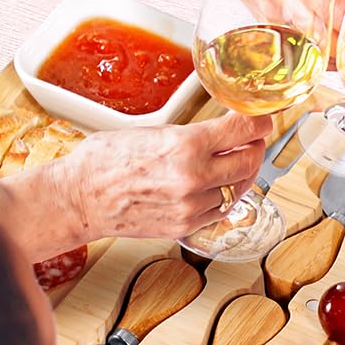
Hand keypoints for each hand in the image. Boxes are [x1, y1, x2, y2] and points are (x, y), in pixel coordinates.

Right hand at [63, 115, 273, 241]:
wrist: (80, 198)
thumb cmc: (106, 160)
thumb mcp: (155, 132)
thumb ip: (195, 134)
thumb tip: (226, 130)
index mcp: (185, 146)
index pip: (244, 129)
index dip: (260, 121)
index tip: (264, 118)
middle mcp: (193, 178)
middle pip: (250, 160)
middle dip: (255, 146)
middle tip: (251, 139)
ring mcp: (191, 206)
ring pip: (239, 188)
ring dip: (241, 173)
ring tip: (232, 161)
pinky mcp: (185, 226)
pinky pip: (221, 210)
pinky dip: (226, 196)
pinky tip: (217, 185)